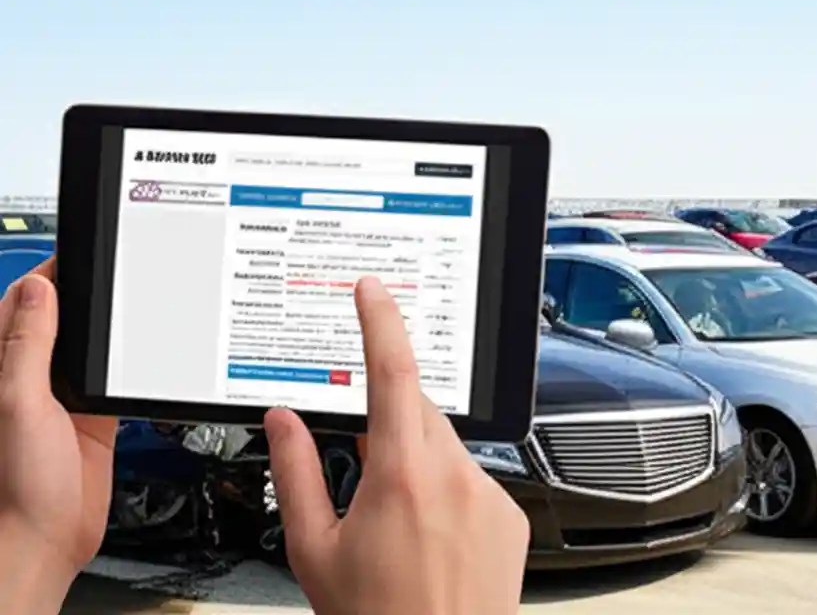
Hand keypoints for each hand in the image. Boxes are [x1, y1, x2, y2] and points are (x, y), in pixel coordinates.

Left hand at [0, 259, 117, 613]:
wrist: (43, 541)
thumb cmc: (12, 485)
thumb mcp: (17, 402)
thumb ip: (28, 344)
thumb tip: (37, 289)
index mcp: (0, 365)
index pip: (24, 302)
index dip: (51, 275)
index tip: (84, 252)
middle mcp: (28, 377)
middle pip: (63, 320)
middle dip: (90, 300)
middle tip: (123, 275)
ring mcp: (61, 397)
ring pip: (92, 348)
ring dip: (112, 334)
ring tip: (138, 309)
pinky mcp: (92, 418)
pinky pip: (115, 381)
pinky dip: (130, 370)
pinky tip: (146, 358)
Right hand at [265, 276, 529, 614]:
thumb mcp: (313, 549)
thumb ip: (295, 473)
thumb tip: (283, 422)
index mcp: (400, 474)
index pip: (392, 372)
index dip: (380, 322)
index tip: (372, 291)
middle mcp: (453, 476)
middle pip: (420, 411)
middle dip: (390, 423)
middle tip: (364, 472)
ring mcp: (488, 495)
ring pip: (448, 446)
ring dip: (420, 462)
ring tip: (399, 525)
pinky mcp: (509, 515)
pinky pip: (473, 480)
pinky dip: (449, 492)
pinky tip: (431, 538)